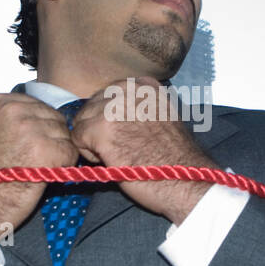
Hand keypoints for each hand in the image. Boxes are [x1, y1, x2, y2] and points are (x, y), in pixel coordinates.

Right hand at [0, 93, 78, 251]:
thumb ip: (17, 119)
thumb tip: (51, 118)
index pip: (40, 106)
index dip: (40, 129)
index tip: (25, 147)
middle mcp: (14, 109)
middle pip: (55, 118)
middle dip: (51, 139)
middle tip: (32, 160)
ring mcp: (29, 128)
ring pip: (65, 135)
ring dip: (58, 153)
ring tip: (35, 168)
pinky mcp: (45, 149)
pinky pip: (71, 152)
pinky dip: (63, 167)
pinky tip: (43, 175)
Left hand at [70, 76, 218, 223]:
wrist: (187, 181)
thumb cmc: (175, 158)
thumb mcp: (161, 117)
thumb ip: (137, 108)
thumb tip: (107, 111)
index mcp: (144, 84)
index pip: (106, 94)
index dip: (109, 118)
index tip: (125, 135)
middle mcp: (129, 89)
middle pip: (91, 105)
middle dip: (97, 128)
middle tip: (118, 148)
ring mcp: (115, 107)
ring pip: (81, 120)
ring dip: (91, 140)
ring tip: (114, 155)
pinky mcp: (103, 128)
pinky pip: (77, 137)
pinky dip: (88, 153)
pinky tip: (109, 161)